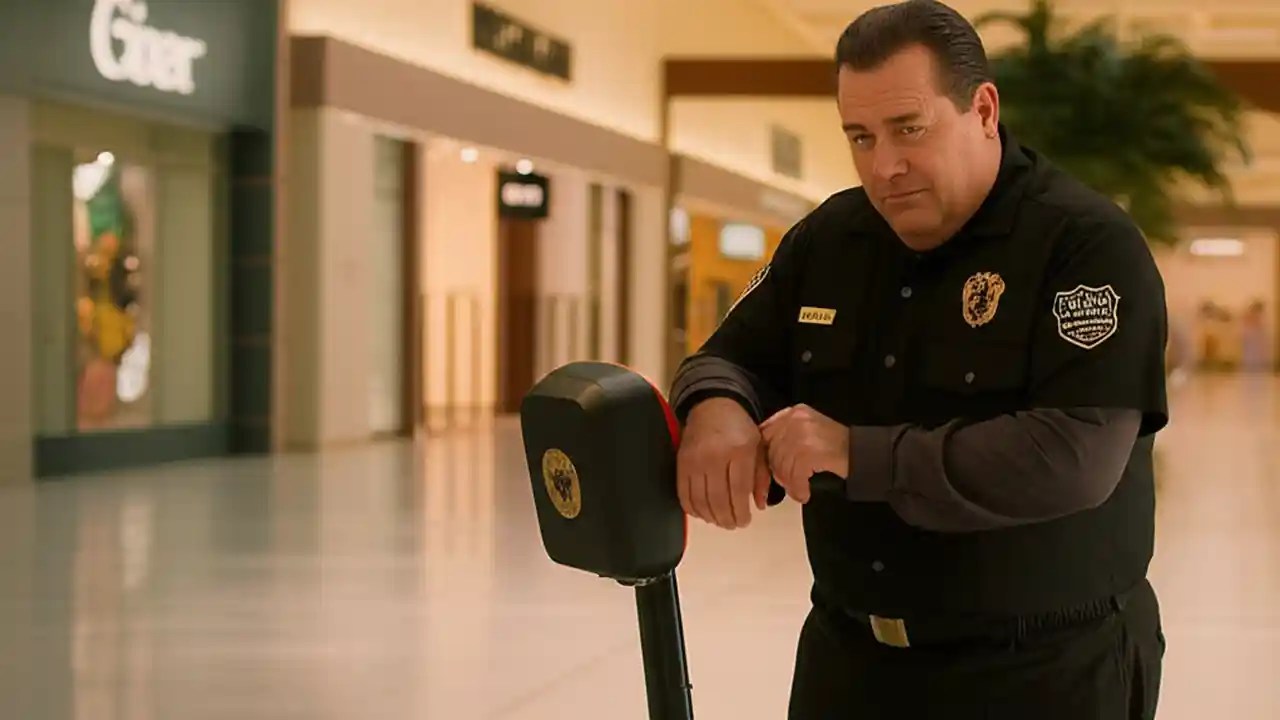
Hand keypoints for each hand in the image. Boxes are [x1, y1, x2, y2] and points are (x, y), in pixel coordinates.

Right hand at [676, 398, 772, 528]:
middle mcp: (714, 456)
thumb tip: (760, 505)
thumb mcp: (758, 447)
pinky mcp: (680, 464)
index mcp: (739, 451)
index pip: (739, 490)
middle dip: (727, 519)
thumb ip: (761, 476)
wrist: (712, 407)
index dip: (741, 511)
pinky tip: (702, 513)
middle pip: (718, 499)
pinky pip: (684, 494)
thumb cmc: (739, 428)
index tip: (745, 521)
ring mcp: (694, 461)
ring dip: (711, 517)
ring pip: (700, 500)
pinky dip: (693, 509)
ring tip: (720, 521)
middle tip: (733, 524)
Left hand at [760, 405, 848, 503]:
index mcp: (791, 413)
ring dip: (789, 483)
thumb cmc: (834, 445)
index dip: (761, 456)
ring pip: (781, 465)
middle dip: (776, 472)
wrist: (862, 451)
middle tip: (786, 484)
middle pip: (771, 452)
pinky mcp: (809, 451)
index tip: (762, 472)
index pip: (764, 434)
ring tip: (798, 489)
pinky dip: (798, 488)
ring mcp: (801, 435)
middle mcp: (794, 420)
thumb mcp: (807, 430)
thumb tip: (760, 459)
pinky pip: (794, 476)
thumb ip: (784, 437)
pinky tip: (804, 493)